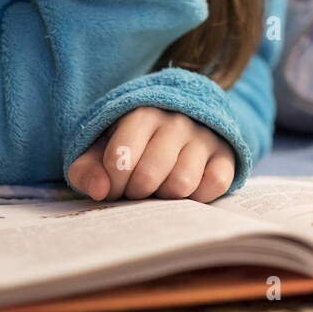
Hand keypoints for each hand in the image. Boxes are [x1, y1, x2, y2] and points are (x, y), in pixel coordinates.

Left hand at [68, 106, 236, 201]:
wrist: (182, 124)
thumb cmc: (135, 145)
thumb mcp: (103, 150)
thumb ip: (86, 169)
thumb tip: (99, 190)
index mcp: (142, 115)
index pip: (120, 159)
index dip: (112, 183)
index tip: (114, 186)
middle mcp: (177, 121)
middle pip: (149, 175)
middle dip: (137, 193)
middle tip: (137, 191)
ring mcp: (204, 137)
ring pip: (181, 183)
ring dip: (167, 196)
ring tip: (162, 188)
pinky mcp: (226, 154)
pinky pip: (215, 184)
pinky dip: (199, 196)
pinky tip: (188, 190)